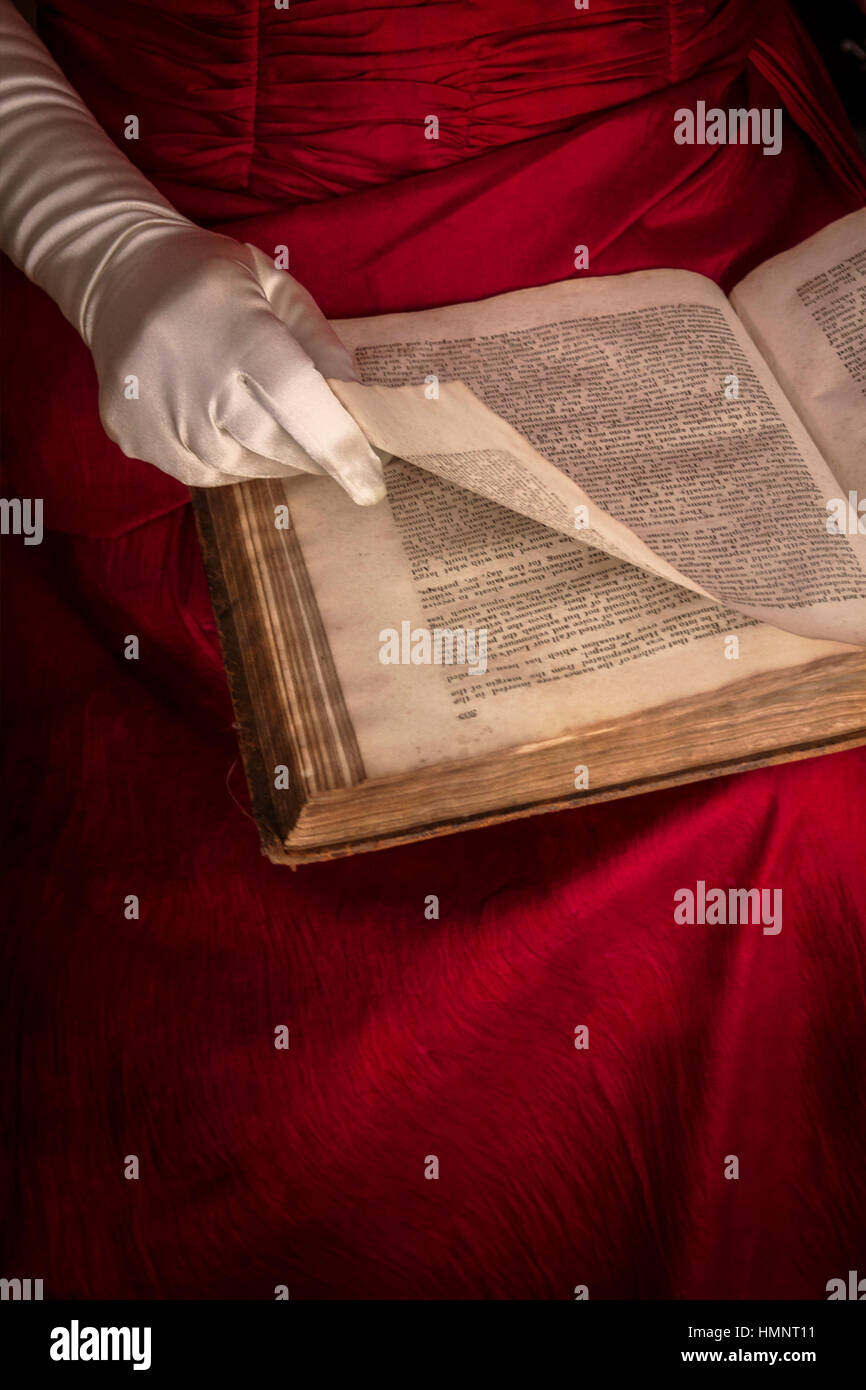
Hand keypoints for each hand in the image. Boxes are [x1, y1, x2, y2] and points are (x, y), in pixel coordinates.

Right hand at [89, 227, 384, 499]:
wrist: (120, 276)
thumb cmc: (213, 280)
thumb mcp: (276, 287)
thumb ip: (321, 343)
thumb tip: (358, 404)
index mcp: (233, 326)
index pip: (296, 396)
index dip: (338, 443)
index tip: (370, 482)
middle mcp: (189, 373)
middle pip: (271, 442)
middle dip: (315, 458)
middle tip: (341, 458)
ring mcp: (155, 410)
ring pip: (239, 466)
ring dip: (276, 460)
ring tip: (284, 434)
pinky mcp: (134, 436)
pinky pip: (202, 474)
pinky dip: (233, 464)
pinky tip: (237, 433)